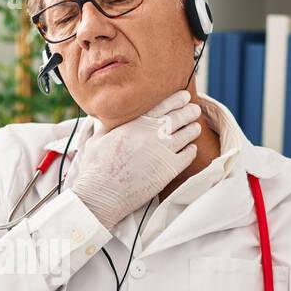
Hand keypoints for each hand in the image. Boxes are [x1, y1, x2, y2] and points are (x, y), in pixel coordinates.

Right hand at [71, 89, 202, 228]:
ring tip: (195, 128)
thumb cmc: (95, 168)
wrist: (101, 194)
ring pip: (187, 134)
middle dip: (190, 112)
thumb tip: (101, 118)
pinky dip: (192, 150)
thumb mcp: (96, 139)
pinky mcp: (169, 169)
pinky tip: (191, 149)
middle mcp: (152, 133)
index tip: (184, 97)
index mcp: (136, 123)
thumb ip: (104, 126)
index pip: (164, 105)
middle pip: (180, 117)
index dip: (177, 99)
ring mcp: (163, 151)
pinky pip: (189, 156)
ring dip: (193, 129)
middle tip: (194, 110)